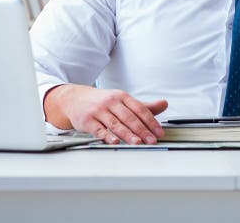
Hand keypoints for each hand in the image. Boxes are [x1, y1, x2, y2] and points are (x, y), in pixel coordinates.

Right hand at [44, 84, 167, 144]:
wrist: (74, 98)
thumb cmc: (102, 102)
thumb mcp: (122, 100)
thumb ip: (144, 106)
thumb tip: (164, 103)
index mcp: (121, 97)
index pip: (139, 109)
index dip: (151, 121)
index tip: (159, 132)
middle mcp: (110, 102)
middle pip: (128, 117)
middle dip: (141, 130)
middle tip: (151, 140)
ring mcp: (98, 111)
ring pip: (115, 124)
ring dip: (127, 134)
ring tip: (137, 143)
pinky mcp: (87, 120)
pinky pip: (99, 129)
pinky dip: (107, 136)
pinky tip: (115, 141)